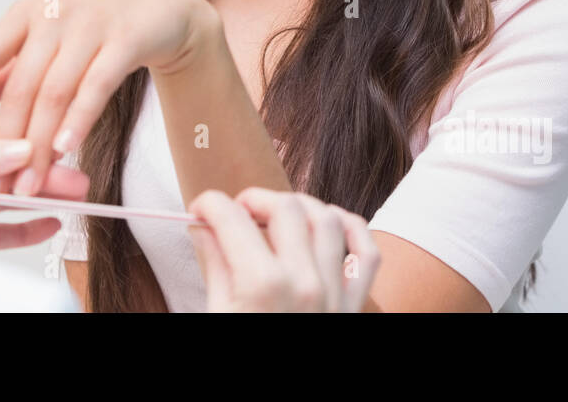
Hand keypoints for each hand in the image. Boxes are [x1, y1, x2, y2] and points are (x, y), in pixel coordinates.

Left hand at [0, 0, 221, 196]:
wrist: (158, 3)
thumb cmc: (91, 26)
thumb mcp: (40, 41)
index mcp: (22, 15)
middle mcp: (52, 15)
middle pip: (20, 85)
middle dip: (4, 141)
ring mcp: (90, 25)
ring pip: (55, 92)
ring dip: (39, 144)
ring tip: (28, 185)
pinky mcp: (126, 39)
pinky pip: (97, 86)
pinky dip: (78, 120)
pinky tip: (66, 150)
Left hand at [0, 113, 88, 249]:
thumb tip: (22, 147)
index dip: (30, 140)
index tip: (60, 144)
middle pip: (7, 170)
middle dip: (44, 172)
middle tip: (79, 179)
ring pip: (5, 200)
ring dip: (40, 200)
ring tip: (76, 200)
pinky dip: (22, 229)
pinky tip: (50, 223)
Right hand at [187, 188, 379, 312]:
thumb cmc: (242, 366)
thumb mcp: (217, 317)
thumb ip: (215, 267)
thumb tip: (203, 227)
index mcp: (262, 285)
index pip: (231, 217)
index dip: (210, 205)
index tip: (201, 210)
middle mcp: (304, 283)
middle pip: (285, 207)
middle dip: (255, 200)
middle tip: (237, 214)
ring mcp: (335, 293)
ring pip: (328, 218)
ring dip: (300, 207)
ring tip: (277, 219)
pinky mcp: (354, 306)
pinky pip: (366, 251)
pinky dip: (350, 229)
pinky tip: (325, 227)